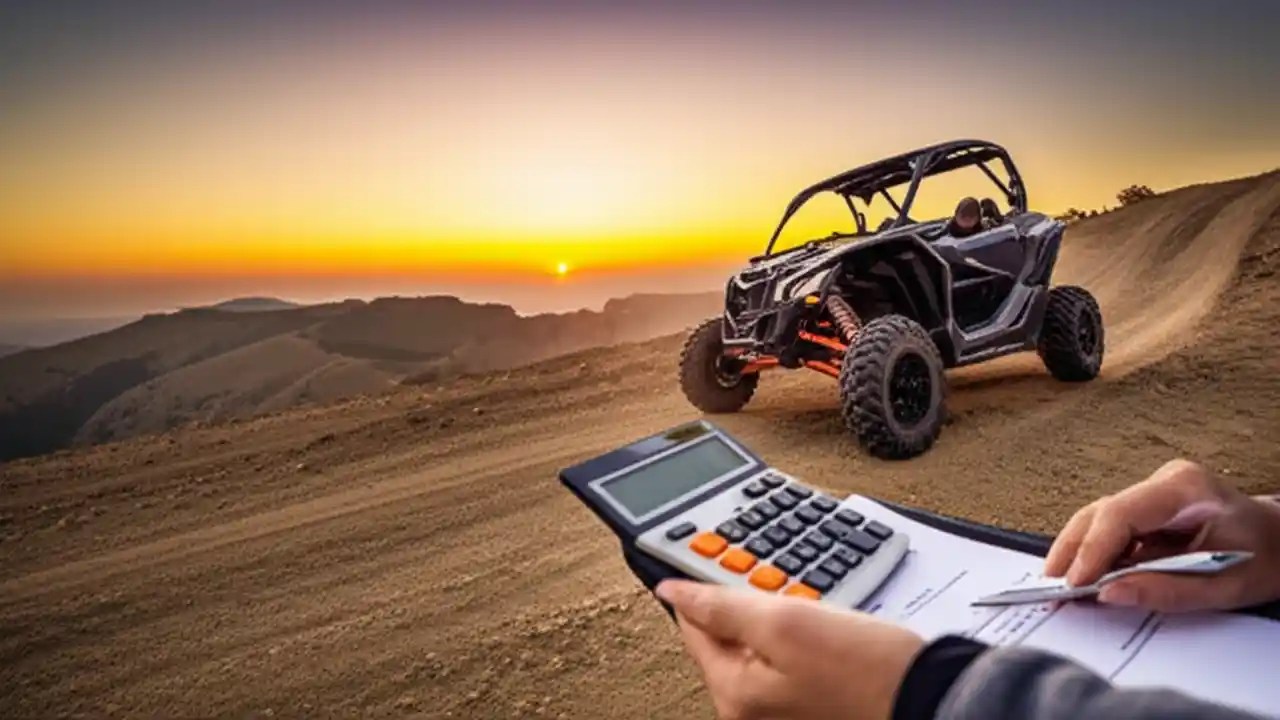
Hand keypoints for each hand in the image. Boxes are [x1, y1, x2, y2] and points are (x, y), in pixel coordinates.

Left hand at [655, 579, 923, 719]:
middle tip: (784, 589)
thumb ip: (720, 607)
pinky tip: (827, 632)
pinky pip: (785, 664)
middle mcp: (749, 714)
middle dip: (750, 607)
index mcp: (734, 696)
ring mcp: (779, 714)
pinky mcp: (807, 709)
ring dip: (778, 621)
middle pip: (725, 640)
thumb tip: (671, 592)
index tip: (709, 558)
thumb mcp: (785, 623)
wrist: (932, 698)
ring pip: (758, 649)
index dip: (703, 587)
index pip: (693, 628)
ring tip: (814, 612)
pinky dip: (798, 641)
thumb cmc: (868, 669)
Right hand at [1044, 459, 1279, 611]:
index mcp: (1185, 488)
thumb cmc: (1266, 560)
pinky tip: (1083, 578)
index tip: (1075, 585)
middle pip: (1099, 512)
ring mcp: (1153, 492)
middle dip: (1071, 552)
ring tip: (1060, 587)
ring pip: (1097, 518)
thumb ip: (1167, 591)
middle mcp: (1163, 482)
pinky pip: (1110, 529)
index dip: (1092, 551)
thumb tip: (1108, 594)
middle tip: (1052, 589)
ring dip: (1076, 553)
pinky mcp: (1147, 508)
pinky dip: (1094, 555)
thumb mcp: (1225, 586)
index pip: (1120, 514)